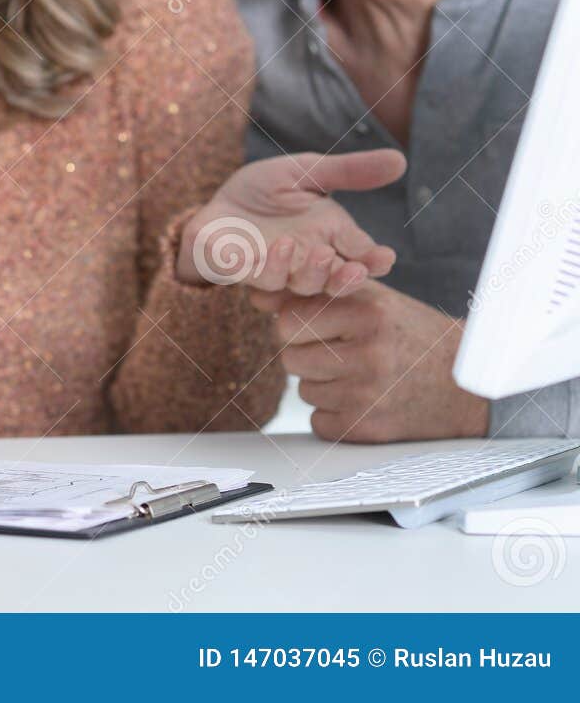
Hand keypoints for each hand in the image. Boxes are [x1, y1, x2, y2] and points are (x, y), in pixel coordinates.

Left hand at [179, 150, 406, 294]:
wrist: (217, 204)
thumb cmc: (265, 191)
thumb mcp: (307, 172)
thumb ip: (348, 171)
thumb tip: (400, 160)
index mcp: (329, 238)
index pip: (360, 256)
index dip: (374, 262)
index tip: (385, 258)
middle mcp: (306, 260)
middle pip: (332, 281)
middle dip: (344, 280)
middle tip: (355, 272)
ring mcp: (273, 269)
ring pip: (295, 283)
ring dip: (304, 272)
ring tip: (309, 250)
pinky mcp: (238, 270)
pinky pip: (252, 277)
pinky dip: (262, 268)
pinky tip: (271, 252)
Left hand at [253, 280, 490, 441]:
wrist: (465, 387)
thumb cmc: (410, 336)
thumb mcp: (373, 300)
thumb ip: (316, 292)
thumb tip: (256, 295)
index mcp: (368, 314)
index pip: (288, 322)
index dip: (297, 326)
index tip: (318, 328)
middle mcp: (368, 355)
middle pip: (291, 359)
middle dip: (309, 357)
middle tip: (342, 354)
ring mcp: (368, 395)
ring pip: (304, 391)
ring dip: (324, 386)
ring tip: (361, 376)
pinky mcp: (367, 429)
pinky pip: (319, 422)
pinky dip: (335, 415)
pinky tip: (365, 401)